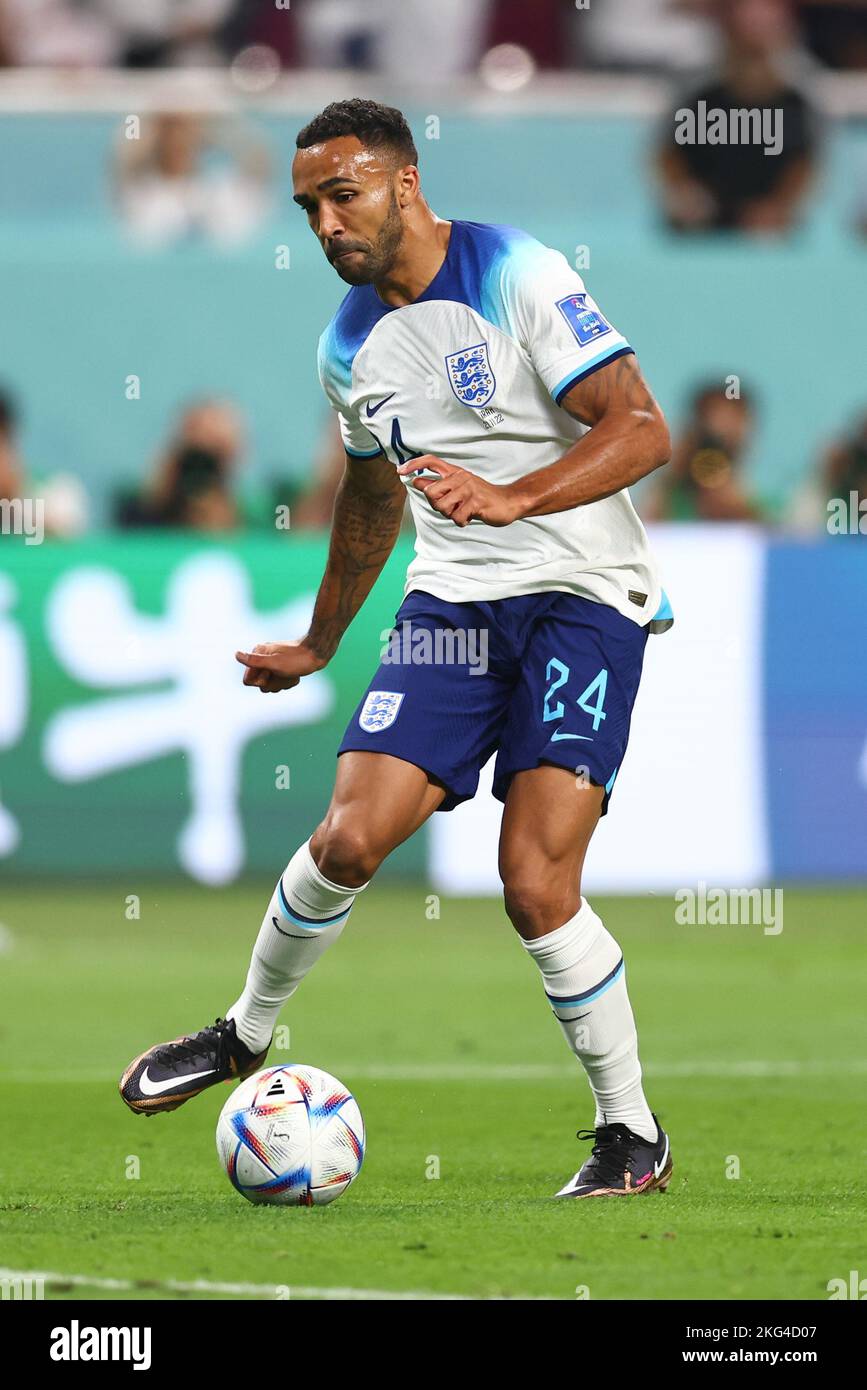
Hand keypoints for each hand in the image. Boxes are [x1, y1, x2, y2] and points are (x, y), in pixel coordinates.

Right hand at [234, 639, 325, 692]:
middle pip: (260, 685)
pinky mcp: (282, 668)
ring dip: (282, 683)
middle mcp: (263, 658)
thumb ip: (255, 661)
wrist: (318, 653)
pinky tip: (295, 674)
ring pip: (271, 686)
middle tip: (285, 673)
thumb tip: (236, 654)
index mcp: (258, 653)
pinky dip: (288, 681)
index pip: (248, 680)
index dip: (261, 681)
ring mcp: (272, 663)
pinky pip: (279, 683)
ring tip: (292, 674)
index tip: (273, 673)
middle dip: (274, 683)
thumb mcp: (275, 663)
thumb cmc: (297, 659)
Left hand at [396, 455, 522, 526]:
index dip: (414, 465)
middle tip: (452, 507)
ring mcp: (468, 489)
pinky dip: (461, 522)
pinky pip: (456, 517)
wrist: (507, 502)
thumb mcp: (458, 488)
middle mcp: (460, 477)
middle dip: (436, 505)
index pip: (431, 461)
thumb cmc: (480, 497)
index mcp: (455, 472)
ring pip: (441, 506)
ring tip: (462, 511)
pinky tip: (470, 517)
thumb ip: (438, 486)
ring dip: (450, 515)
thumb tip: (416, 481)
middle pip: (431, 492)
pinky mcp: (476, 502)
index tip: (400, 471)